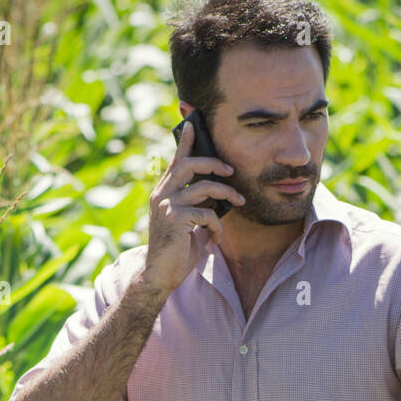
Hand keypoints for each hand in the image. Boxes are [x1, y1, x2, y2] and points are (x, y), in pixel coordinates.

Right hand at [142, 118, 245, 292]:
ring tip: (240, 201)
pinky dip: (218, 226)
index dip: (185, 142)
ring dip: (227, 194)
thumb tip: (220, 196)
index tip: (194, 124)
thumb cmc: (176, 251)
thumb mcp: (188, 223)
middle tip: (231, 170)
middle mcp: (162, 195)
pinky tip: (217, 239)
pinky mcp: (176, 220)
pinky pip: (207, 214)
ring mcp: (167, 206)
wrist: (160, 276)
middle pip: (190, 165)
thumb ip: (198, 206)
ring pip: (204, 187)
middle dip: (214, 163)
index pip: (176, 162)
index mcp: (163, 192)